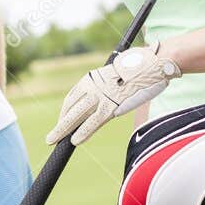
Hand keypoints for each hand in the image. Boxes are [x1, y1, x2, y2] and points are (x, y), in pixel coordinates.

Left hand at [47, 44, 179, 145]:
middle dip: (60, 123)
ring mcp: (101, 95)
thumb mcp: (118, 74)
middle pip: (70, 107)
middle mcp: (93, 86)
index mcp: (92, 78)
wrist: (153, 63)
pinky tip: (75, 141)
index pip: (73, 97)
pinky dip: (83, 132)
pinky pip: (94, 121)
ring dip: (63, 129)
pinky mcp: (112, 104)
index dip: (65, 111)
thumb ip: (109, 84)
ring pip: (76, 115)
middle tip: (50, 137)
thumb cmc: (140, 67)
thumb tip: (111, 92)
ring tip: (52, 140)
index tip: (62, 121)